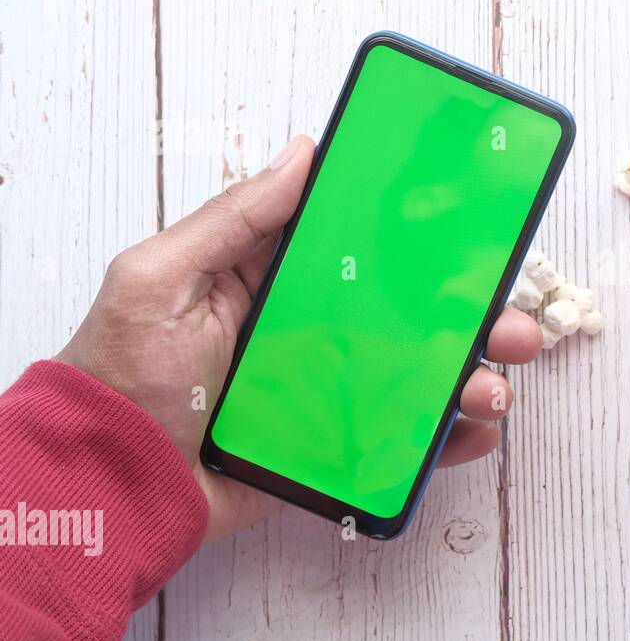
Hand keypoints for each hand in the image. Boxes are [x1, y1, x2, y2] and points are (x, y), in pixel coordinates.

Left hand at [57, 136, 541, 542]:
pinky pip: (403, 435)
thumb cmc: (119, 379)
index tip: (475, 224)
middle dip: (473, 311)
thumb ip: (231, 219)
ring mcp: (331, 386)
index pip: (363, 243)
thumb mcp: (158, 279)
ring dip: (474, 374)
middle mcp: (315, 326)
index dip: (421, 234)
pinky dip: (447, 436)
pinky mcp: (336, 442)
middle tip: (510, 320)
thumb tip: (303, 153)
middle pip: (413, 309)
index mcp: (278, 277)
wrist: (109, 487)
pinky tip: (472, 432)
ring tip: (492, 388)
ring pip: (422, 371)